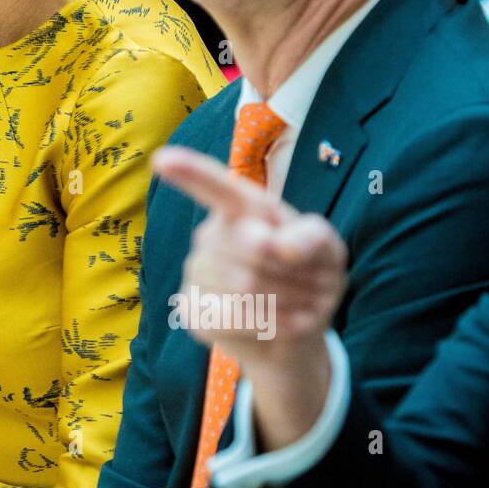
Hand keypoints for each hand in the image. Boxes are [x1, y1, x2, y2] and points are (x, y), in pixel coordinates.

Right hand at [153, 145, 347, 369]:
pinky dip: (270, 325)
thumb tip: (272, 243)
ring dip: (288, 302)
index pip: (218, 188)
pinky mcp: (192, 310)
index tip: (163, 160)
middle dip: (296, 274)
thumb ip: (309, 237)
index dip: (191, 173)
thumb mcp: (325, 248)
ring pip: (246, 289)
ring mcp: (196, 272)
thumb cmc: (309, 273)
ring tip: (298, 304)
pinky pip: (231, 318)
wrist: (298, 327)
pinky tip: (282, 324)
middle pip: (255, 253)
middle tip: (311, 283)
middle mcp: (211, 234)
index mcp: (242, 208)